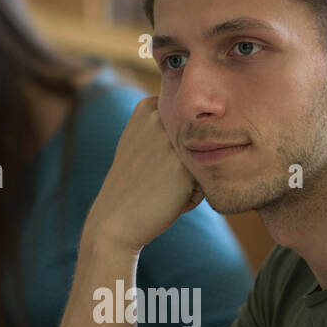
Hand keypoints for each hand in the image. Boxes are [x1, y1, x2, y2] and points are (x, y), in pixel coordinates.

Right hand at [86, 96, 203, 250]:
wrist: (115, 220)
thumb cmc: (132, 184)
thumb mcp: (139, 141)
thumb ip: (164, 125)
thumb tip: (211, 119)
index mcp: (149, 106)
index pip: (188, 123)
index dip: (175, 146)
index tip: (150, 160)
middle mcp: (161, 118)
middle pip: (199, 139)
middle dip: (185, 161)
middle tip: (158, 177)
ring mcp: (173, 142)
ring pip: (205, 159)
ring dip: (192, 177)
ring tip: (164, 187)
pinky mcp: (185, 168)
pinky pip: (207, 180)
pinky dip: (194, 195)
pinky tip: (171, 199)